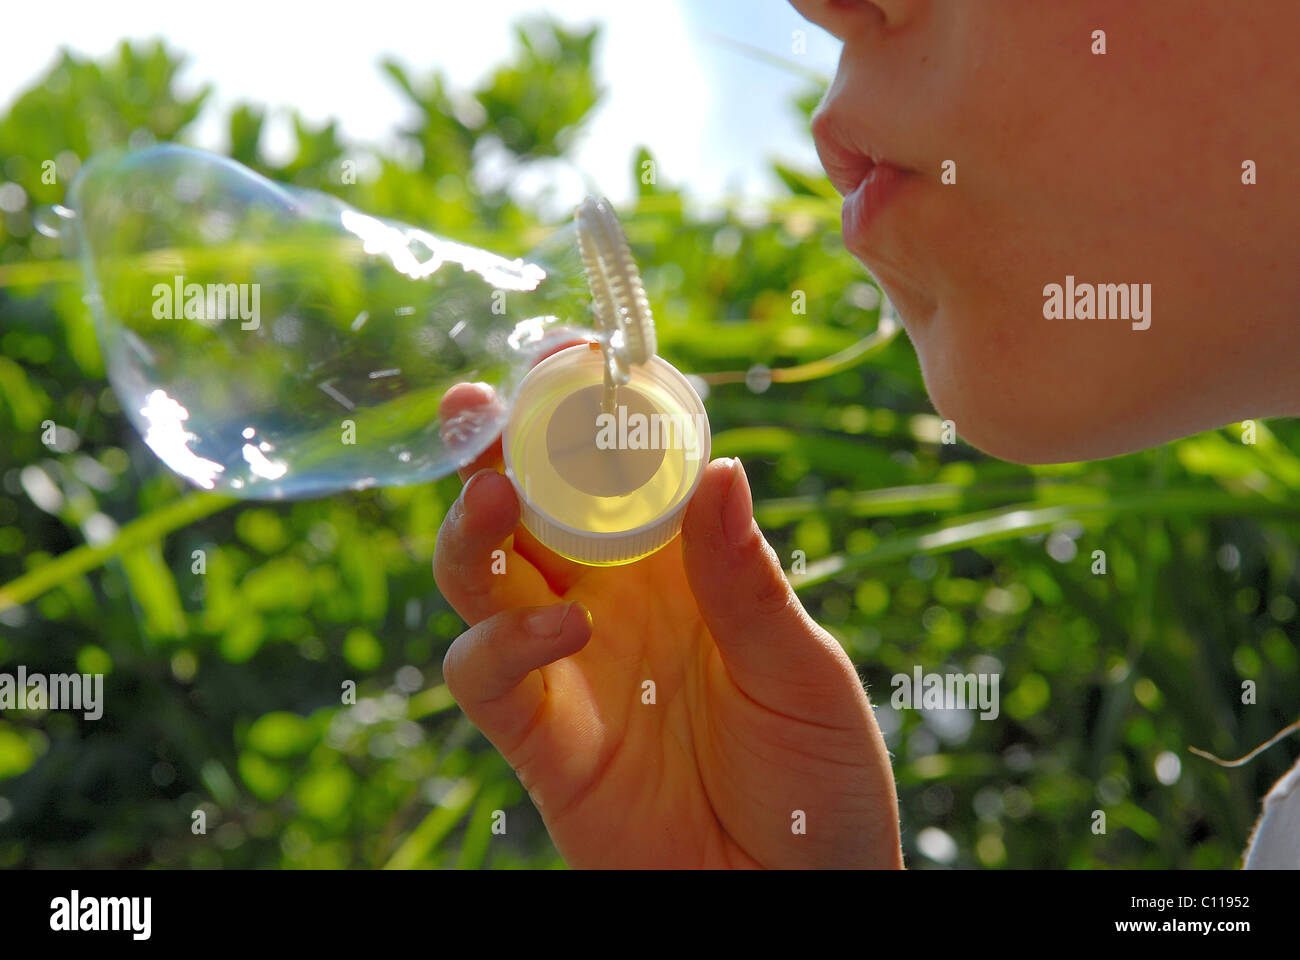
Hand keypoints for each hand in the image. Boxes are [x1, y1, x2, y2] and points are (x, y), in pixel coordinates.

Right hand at [433, 382, 901, 867]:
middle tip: (479, 404)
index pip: (616, 470)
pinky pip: (488, 677)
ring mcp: (569, 667)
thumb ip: (748, 582)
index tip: (570, 354)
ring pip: (481, 577)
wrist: (798, 896)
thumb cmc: (818, 780)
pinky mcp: (542, 740)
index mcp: (678, 566)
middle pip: (527, 507)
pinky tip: (566, 631)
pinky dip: (505, 645)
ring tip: (493, 493)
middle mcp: (611, 601)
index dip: (586, 414)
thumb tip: (720, 469)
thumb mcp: (801, 670)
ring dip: (471, 529)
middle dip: (494, 450)